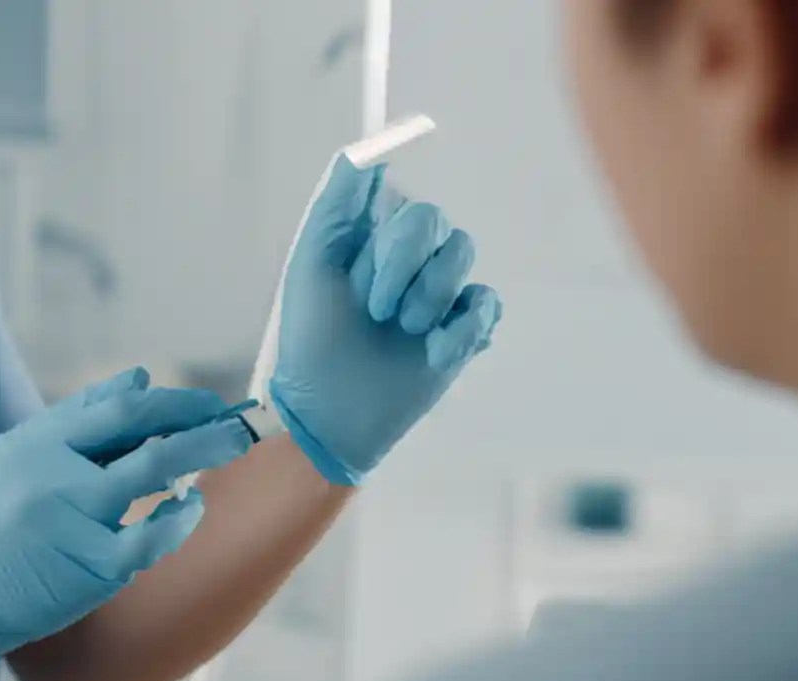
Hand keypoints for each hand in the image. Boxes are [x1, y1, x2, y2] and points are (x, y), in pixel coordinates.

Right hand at [0, 368, 252, 680]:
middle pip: (141, 426)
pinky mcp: (90, 566)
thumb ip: (79, 417)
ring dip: (204, 451)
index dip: (172, 401)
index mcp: (38, 441)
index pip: (118, 406)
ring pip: (155, 471)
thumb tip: (141, 378)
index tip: (207, 403)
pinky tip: (192, 509)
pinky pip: (152, 536)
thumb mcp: (17, 456)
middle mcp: (56, 472)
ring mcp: (74, 518)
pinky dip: (180, 518)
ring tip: (234, 444)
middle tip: (238, 418)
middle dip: (198, 417)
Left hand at [271, 155, 501, 485]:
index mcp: (372, 238)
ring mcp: (439, 293)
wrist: (329, 412)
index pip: (398, 196)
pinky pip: (485, 303)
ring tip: (400, 331)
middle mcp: (409, 259)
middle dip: (401, 261)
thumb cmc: (312, 338)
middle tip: (375, 307)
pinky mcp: (464, 330)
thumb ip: (339, 204)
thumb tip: (363, 151)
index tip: (413, 171)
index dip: (394, 195)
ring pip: (461, 254)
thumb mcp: (313, 263)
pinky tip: (433, 353)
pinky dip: (460, 328)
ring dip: (428, 294)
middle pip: (432, 220)